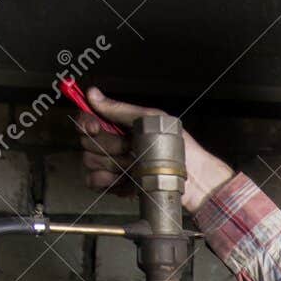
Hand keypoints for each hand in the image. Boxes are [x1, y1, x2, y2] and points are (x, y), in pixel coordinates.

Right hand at [75, 87, 234, 211]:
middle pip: (87, 141)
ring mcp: (113, 165)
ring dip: (111, 164)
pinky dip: (104, 181)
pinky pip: (93, 182)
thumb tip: (93, 94)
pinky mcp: (115, 185)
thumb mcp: (151, 119)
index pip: (88, 119)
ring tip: (133, 166)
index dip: (87, 122)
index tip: (97, 127)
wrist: (193, 179)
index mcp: (119, 126)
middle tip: (131, 148)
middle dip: (108, 146)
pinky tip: (123, 179)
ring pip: (90, 162)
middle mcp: (112, 144)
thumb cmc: (179, 147)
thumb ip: (120, 109)